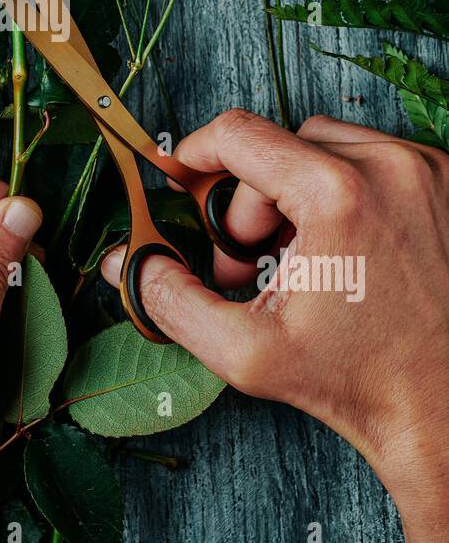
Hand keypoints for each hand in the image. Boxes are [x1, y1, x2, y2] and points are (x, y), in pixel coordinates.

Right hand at [102, 110, 448, 542]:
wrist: (444, 409)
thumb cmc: (356, 384)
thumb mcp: (244, 350)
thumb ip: (169, 299)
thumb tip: (126, 262)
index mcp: (337, 193)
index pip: (239, 133)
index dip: (196, 155)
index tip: (180, 182)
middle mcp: (389, 166)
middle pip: (282, 144)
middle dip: (252, 200)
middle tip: (249, 261)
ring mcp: (427, 171)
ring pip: (328, 148)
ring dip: (299, 192)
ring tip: (301, 260)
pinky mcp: (448, 180)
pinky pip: (373, 160)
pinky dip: (347, 192)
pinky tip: (345, 251)